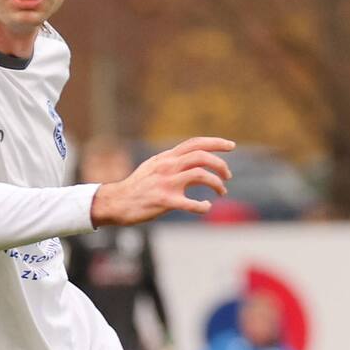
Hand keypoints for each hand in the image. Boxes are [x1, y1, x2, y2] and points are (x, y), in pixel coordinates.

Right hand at [91, 138, 232, 225]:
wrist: (117, 202)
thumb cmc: (138, 187)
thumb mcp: (154, 166)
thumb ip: (172, 161)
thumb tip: (191, 158)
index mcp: (167, 157)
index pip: (195, 143)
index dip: (216, 142)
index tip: (231, 145)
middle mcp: (167, 166)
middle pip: (202, 156)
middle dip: (221, 165)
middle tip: (228, 176)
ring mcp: (166, 183)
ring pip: (200, 175)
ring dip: (217, 183)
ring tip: (221, 191)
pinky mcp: (164, 201)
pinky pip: (191, 203)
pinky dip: (203, 206)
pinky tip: (205, 207)